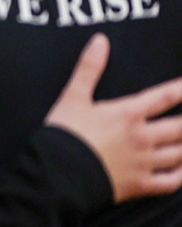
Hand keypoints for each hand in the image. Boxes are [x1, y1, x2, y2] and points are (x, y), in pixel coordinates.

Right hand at [44, 34, 181, 201]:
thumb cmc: (65, 134)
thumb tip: (100, 41)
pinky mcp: (139, 185)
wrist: (57, 173)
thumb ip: (89, 69)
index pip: (165, 97)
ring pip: (180, 153)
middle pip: (180, 127)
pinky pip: (170, 182)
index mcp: (128, 114)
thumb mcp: (73, 97)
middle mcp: (142, 137)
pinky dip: (181, 176)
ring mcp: (144, 163)